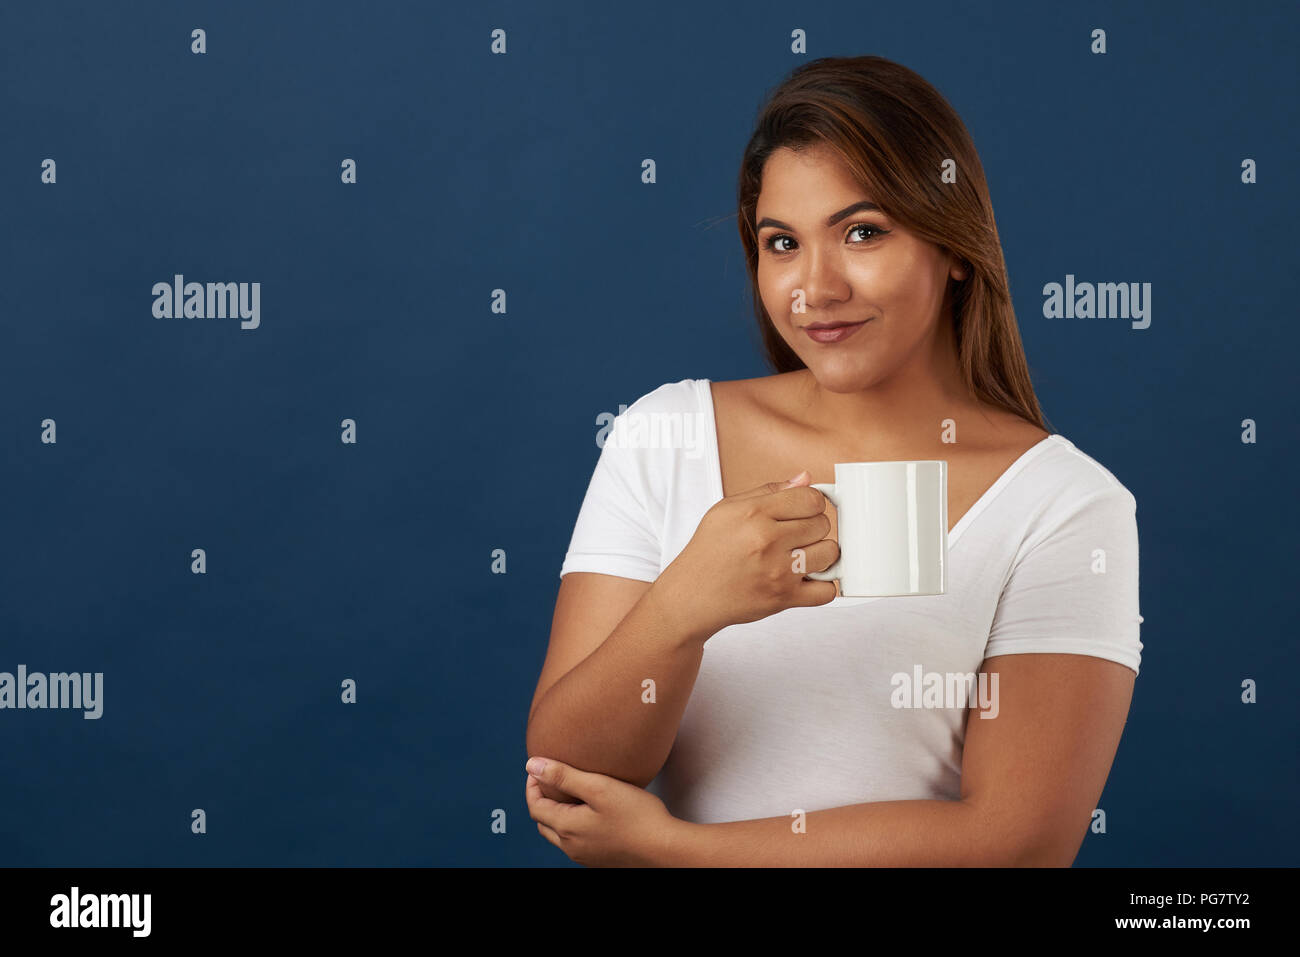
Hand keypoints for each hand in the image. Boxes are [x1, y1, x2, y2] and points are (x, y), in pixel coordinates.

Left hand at [524, 756, 681, 866]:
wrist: (665, 848)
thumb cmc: (636, 816)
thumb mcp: (599, 787)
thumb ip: (564, 776)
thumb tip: (531, 765)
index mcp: (567, 828)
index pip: (535, 806)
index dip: (532, 785)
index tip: (539, 767)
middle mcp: (572, 847)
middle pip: (544, 822)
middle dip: (542, 799)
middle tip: (551, 779)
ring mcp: (586, 856)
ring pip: (560, 834)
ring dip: (557, 814)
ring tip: (571, 793)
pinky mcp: (600, 859)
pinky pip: (577, 842)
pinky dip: (573, 825)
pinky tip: (591, 813)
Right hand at [653, 470, 837, 636]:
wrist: (691, 595)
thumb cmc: (708, 552)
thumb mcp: (727, 509)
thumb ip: (769, 491)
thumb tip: (805, 479)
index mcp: (754, 513)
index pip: (811, 498)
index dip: (812, 503)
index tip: (804, 510)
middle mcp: (767, 540)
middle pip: (823, 524)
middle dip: (813, 528)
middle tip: (795, 535)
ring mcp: (778, 571)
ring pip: (830, 554)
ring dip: (821, 554)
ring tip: (802, 555)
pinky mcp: (784, 598)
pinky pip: (826, 590)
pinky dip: (823, 585)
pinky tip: (807, 578)